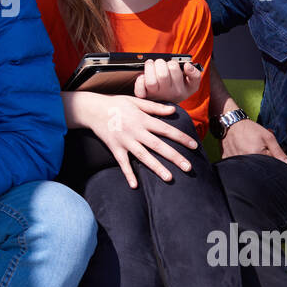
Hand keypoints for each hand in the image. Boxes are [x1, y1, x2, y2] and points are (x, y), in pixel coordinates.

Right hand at [81, 91, 198, 189]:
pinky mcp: (115, 148)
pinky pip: (122, 163)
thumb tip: (173, 110)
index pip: (166, 129)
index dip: (181, 137)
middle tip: (188, 168)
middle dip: (174, 157)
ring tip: (169, 178)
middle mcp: (136, 131)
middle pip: (158, 146)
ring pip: (143, 156)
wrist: (93, 109)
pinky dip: (128, 174)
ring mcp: (125, 141)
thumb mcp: (136, 101)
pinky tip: (135, 185)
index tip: (194, 146)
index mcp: (143, 119)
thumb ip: (155, 107)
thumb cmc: (116, 103)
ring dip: (156, 167)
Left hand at [133, 57, 201, 104]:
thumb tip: (187, 66)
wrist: (168, 107)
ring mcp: (155, 96)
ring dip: (149, 68)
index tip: (171, 65)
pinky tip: (142, 76)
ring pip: (151, 82)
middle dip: (160, 63)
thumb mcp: (192, 85)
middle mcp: (167, 93)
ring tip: (150, 64)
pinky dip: (139, 81)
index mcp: (179, 89)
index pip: (174, 69)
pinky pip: (139, 91)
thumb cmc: (179, 90)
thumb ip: (195, 75)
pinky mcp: (144, 97)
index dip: (171, 63)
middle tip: (160, 63)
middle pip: (162, 75)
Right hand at [221, 118, 286, 163]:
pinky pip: (236, 165)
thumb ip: (279, 152)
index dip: (272, 158)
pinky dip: (240, 161)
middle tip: (257, 147)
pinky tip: (240, 150)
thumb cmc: (251, 129)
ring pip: (248, 166)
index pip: (270, 165)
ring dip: (251, 160)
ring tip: (248, 147)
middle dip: (262, 159)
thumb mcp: (268, 137)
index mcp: (257, 154)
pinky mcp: (227, 160)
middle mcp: (245, 160)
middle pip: (259, 166)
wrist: (231, 123)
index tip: (268, 150)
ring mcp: (234, 161)